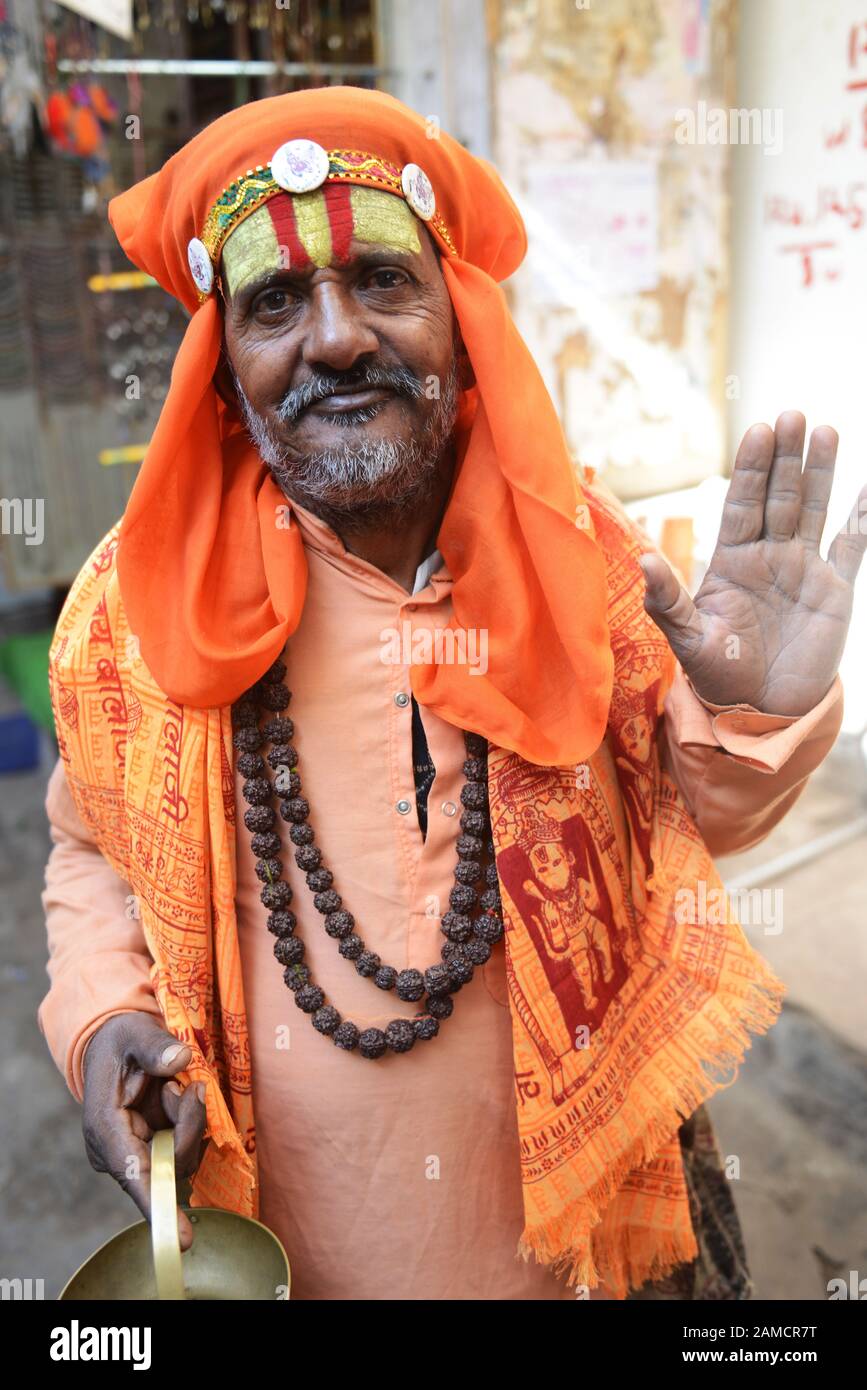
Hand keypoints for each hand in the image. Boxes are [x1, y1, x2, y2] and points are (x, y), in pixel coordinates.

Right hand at [81, 1012, 207, 1250]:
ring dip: (191, 1121)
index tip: (181, 1237)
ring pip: (182, 1160)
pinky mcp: (151, 1155)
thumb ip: (155, 1045)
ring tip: (176, 1087)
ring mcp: (134, 1156)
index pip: (132, 1171)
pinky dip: (191, 1124)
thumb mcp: (133, 1031)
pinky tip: (178, 1099)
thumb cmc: (120, 1041)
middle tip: (190, 1086)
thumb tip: (180, 1059)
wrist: (113, 1049)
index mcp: (104, 1127)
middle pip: (169, 1163)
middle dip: (189, 1125)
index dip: (157, 1203)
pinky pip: (185, 1153)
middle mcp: (116, 1152)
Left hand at [639, 411, 866, 715]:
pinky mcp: (834, 591)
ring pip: (814, 509)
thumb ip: (669, 601)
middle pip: (779, 496)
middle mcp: (768, 556)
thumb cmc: (719, 676)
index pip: (743, 503)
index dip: (751, 468)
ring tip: (824, 430)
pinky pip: (852, 547)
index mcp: (732, 561)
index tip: (758, 431)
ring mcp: (803, 569)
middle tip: (791, 415)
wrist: (761, 711)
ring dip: (819, 472)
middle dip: (785, 457)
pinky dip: (861, 519)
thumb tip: (643, 560)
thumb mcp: (689, 640)